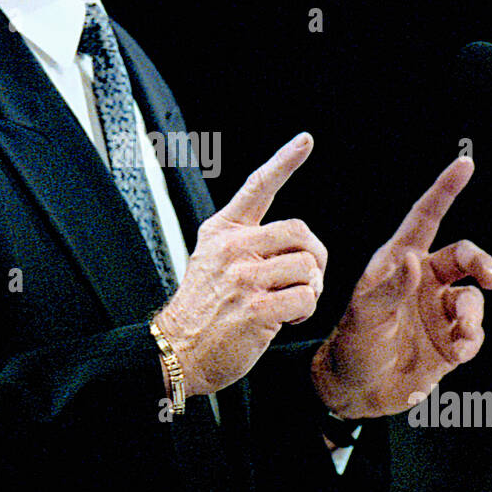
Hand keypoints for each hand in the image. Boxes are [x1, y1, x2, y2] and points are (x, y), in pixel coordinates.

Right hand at [156, 133, 326, 396]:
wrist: (175, 351)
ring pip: (307, 268)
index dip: (284, 161)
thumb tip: (293, 243)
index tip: (305, 140)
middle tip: (307, 278)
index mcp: (222, 232)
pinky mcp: (255, 309)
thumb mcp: (212, 260)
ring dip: (309, 290)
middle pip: (300, 233)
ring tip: (288, 304)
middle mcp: (232, 249)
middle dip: (315, 258)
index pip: (257, 186)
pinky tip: (286, 319)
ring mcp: (243, 278)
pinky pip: (305, 298)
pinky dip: (304, 311)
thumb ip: (245, 243)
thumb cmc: (201, 311)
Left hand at [311, 155, 491, 419]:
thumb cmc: (351, 345)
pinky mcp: (450, 340)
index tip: (464, 165)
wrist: (356, 391)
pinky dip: (472, 340)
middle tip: (488, 278)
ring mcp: (438, 311)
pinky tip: (457, 350)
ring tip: (461, 333)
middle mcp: (423, 282)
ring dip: (473, 314)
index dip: (444, 190)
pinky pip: (474, 332)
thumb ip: (389, 289)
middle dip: (481, 263)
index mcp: (398, 264)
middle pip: (464, 257)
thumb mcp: (363, 316)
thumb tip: (414, 261)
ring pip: (473, 298)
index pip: (425, 219)